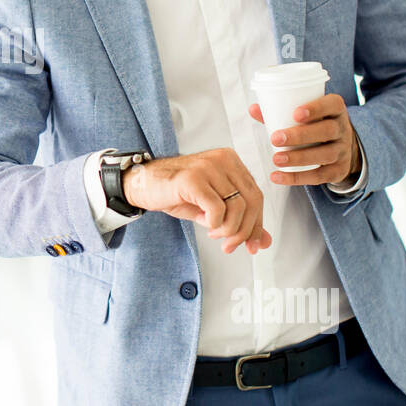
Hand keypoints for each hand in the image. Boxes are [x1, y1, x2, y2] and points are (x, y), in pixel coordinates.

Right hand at [122, 149, 272, 254]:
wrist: (143, 184)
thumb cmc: (176, 192)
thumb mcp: (212, 207)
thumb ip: (238, 220)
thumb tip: (262, 240)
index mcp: (230, 162)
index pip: (257, 195)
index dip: (256, 223)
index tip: (251, 243)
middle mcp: (222, 160)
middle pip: (252, 201)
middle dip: (244, 230)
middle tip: (231, 245)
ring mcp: (208, 167)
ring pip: (238, 207)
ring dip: (228, 229)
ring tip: (214, 233)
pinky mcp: (193, 179)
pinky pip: (217, 209)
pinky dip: (214, 223)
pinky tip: (204, 224)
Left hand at [248, 94, 361, 186]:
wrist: (342, 148)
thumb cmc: (315, 125)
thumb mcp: (306, 115)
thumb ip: (280, 112)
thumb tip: (253, 109)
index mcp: (335, 110)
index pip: (332, 104)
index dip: (315, 108)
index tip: (295, 114)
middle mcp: (343, 129)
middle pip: (326, 131)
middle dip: (300, 136)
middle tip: (275, 139)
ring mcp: (343, 151)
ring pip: (324, 154)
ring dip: (298, 158)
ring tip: (276, 159)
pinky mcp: (338, 171)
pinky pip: (319, 176)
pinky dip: (297, 178)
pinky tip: (277, 176)